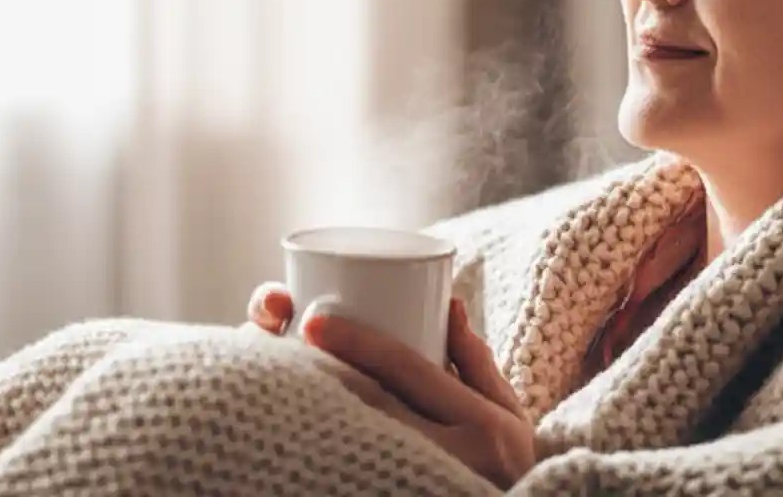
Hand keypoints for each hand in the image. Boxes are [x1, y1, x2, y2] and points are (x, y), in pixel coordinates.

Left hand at [244, 283, 535, 488]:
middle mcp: (455, 460)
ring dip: (318, 409)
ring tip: (281, 382)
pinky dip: (326, 450)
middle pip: (372, 405)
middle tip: (276, 343)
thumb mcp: (504, 416)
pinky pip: (354, 472)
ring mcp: (423, 485)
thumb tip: (450, 303)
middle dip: (321, 372)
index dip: (357, 341)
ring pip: (357, 443)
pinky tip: (299, 435)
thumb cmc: (506, 470)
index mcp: (484, 426)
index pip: (408, 370)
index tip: (310, 320)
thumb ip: (476, 363)